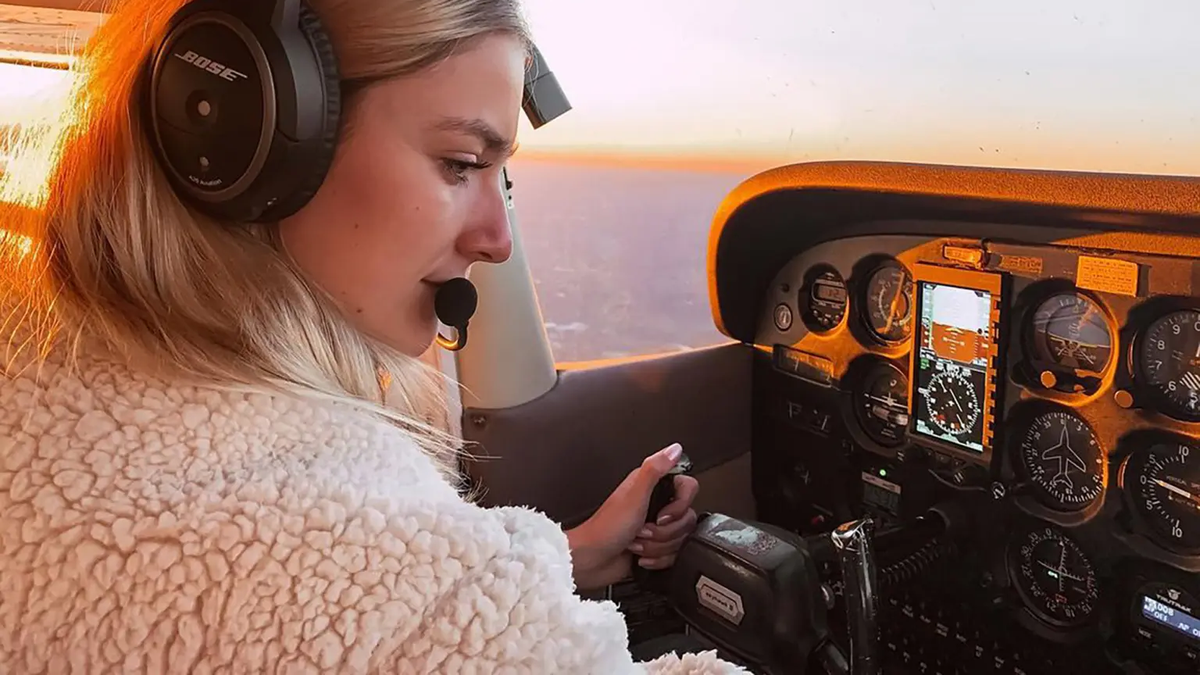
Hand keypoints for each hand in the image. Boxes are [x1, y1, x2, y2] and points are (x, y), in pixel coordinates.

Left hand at [567, 443, 699, 590]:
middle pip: (686, 518)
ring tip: (637, 541)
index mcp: (651, 486)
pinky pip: (673, 555)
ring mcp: (655, 527)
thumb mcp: (633, 495)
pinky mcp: (655, 547)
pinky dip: (656, 559)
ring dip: (657, 546)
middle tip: (642, 529)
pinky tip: (639, 554)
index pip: (687, 488)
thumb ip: (655, 469)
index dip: (679, 505)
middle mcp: (655, 504)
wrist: (592, 561)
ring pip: (680, 539)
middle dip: (664, 532)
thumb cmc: (605, 529)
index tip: (662, 514)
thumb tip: (675, 449)